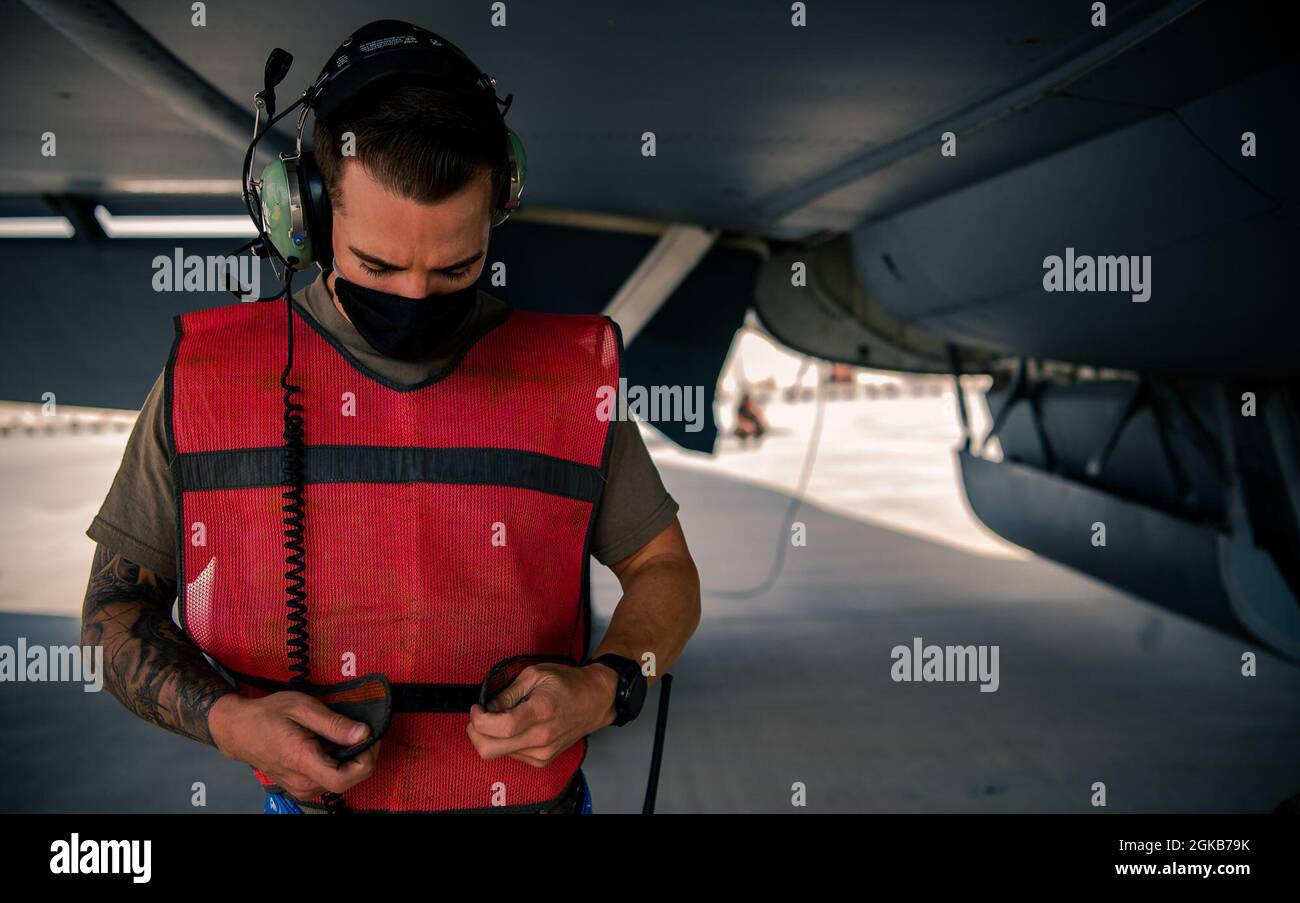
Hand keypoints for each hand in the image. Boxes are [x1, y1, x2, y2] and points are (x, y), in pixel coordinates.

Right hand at [209, 692, 381, 801]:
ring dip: (351, 759)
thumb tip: (364, 734)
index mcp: (301, 760)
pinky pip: (330, 780)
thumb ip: (335, 723)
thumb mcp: (303, 707)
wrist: (239, 730)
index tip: (370, 736)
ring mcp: (301, 788)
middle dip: (363, 756)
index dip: (366, 759)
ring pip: (342, 781)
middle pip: (349, 780)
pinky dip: (338, 763)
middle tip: (361, 730)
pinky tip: (330, 744)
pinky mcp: (302, 787)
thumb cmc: (268, 715)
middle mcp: (302, 782)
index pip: (344, 778)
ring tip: (341, 734)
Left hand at [466, 662, 616, 767]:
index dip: (479, 720)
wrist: (595, 701)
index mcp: (540, 712)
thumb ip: (508, 693)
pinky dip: (505, 743)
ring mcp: (543, 753)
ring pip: (499, 754)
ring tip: (503, 718)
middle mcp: (541, 738)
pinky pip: (512, 756)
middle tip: (478, 718)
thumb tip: (487, 708)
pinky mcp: (543, 760)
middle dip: (475, 734)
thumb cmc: (568, 683)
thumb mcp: (535, 675)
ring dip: (491, 737)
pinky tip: (515, 728)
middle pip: (492, 750)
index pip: (501, 728)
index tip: (477, 708)